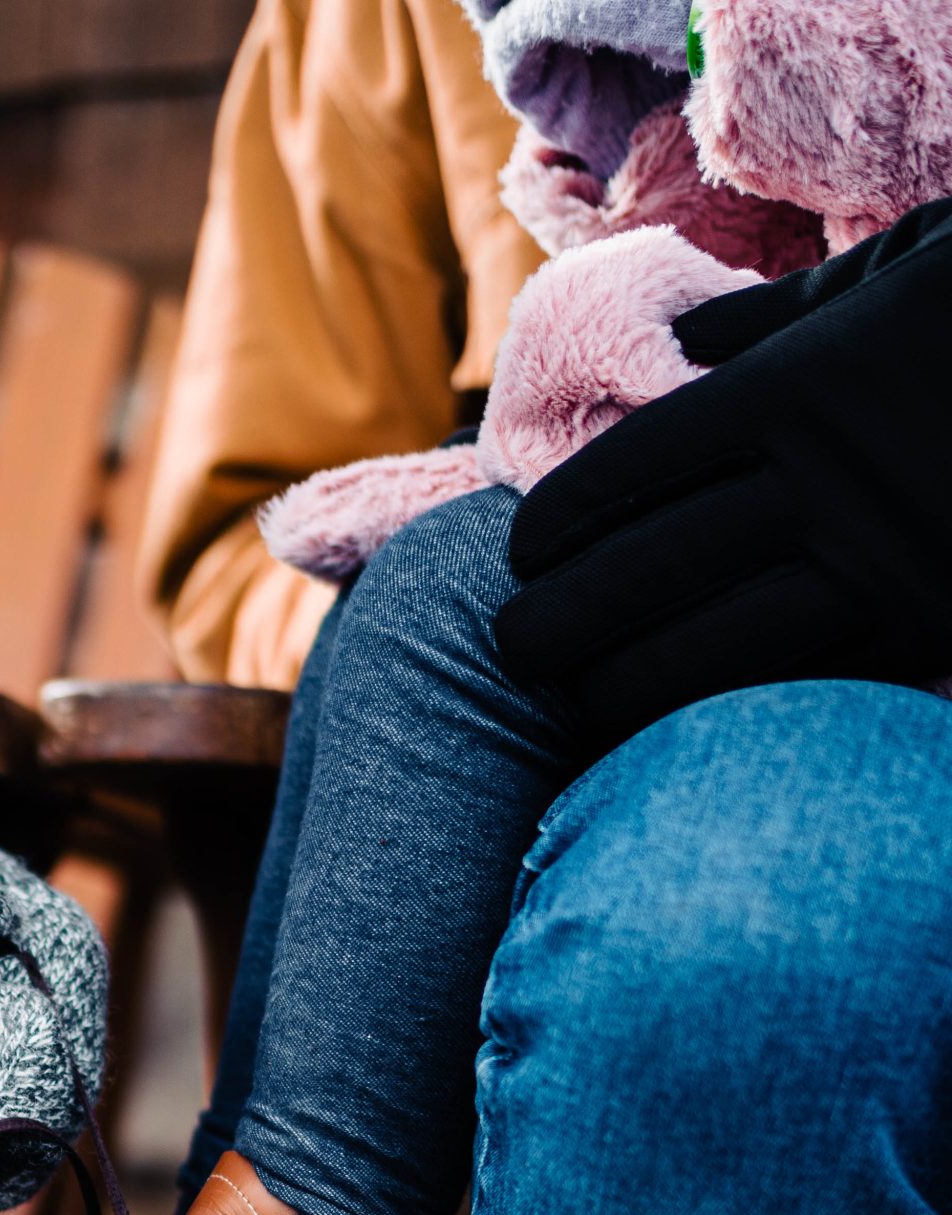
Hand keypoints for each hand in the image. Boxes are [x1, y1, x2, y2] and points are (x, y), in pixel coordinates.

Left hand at [494, 202, 951, 743]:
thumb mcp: (898, 275)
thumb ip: (781, 316)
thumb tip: (690, 344)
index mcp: (797, 390)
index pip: (629, 471)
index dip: (557, 524)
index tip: (522, 554)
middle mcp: (825, 486)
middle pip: (643, 576)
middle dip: (555, 624)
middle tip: (511, 649)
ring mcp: (881, 568)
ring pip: (706, 656)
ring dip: (620, 690)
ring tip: (573, 701)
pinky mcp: (927, 631)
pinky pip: (797, 689)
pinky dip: (722, 713)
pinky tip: (671, 731)